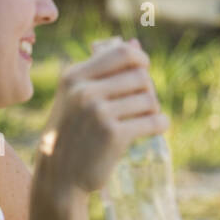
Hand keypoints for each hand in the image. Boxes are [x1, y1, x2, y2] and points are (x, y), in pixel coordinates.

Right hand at [35, 38, 169, 197]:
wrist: (59, 176)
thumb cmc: (70, 132)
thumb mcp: (75, 96)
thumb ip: (102, 70)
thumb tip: (135, 43)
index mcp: (75, 76)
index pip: (122, 53)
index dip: (140, 59)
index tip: (143, 70)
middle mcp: (85, 91)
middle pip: (140, 77)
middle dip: (147, 90)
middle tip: (143, 105)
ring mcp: (99, 113)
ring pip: (149, 100)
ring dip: (153, 110)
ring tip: (144, 120)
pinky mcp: (114, 136)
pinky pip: (153, 122)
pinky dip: (161, 124)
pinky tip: (157, 128)